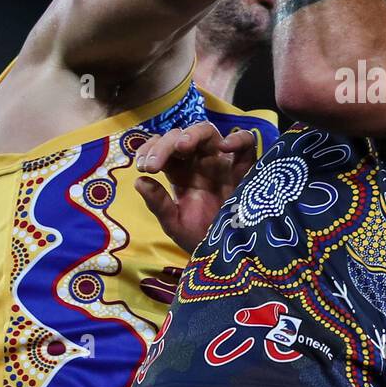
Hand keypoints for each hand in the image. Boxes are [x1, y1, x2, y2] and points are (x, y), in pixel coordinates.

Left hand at [132, 122, 257, 251]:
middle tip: (153, 165)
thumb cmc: (200, 238)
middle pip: (181, 136)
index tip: (143, 167)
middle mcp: (199, 162)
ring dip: (192, 134)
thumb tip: (139, 181)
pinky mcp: (245, 168)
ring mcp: (222, 162)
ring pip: (208, 132)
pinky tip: (225, 147)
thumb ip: (159, 204)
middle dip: (164, 145)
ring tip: (182, 146)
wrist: (226, 254)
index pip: (162, 147)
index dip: (150, 150)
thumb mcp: (174, 224)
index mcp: (180, 172)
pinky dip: (238, 138)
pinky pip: (246, 143)